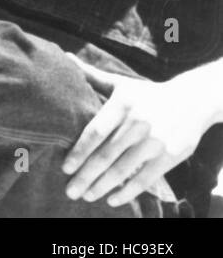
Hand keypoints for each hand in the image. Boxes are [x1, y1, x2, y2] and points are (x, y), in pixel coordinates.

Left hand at [61, 54, 211, 206]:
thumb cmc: (148, 94)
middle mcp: (137, 123)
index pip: (95, 132)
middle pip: (105, 155)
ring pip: (123, 169)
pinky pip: (145, 178)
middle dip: (85, 176)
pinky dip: (128, 191)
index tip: (65, 168)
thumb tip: (66, 57)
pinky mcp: (170, 155)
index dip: (78, 152)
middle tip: (70, 191)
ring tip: (87, 196)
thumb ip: (93, 76)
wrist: (192, 101)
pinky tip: (113, 200)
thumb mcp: (122, 83)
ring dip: (102, 186)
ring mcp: (155, 141)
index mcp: (122, 105)